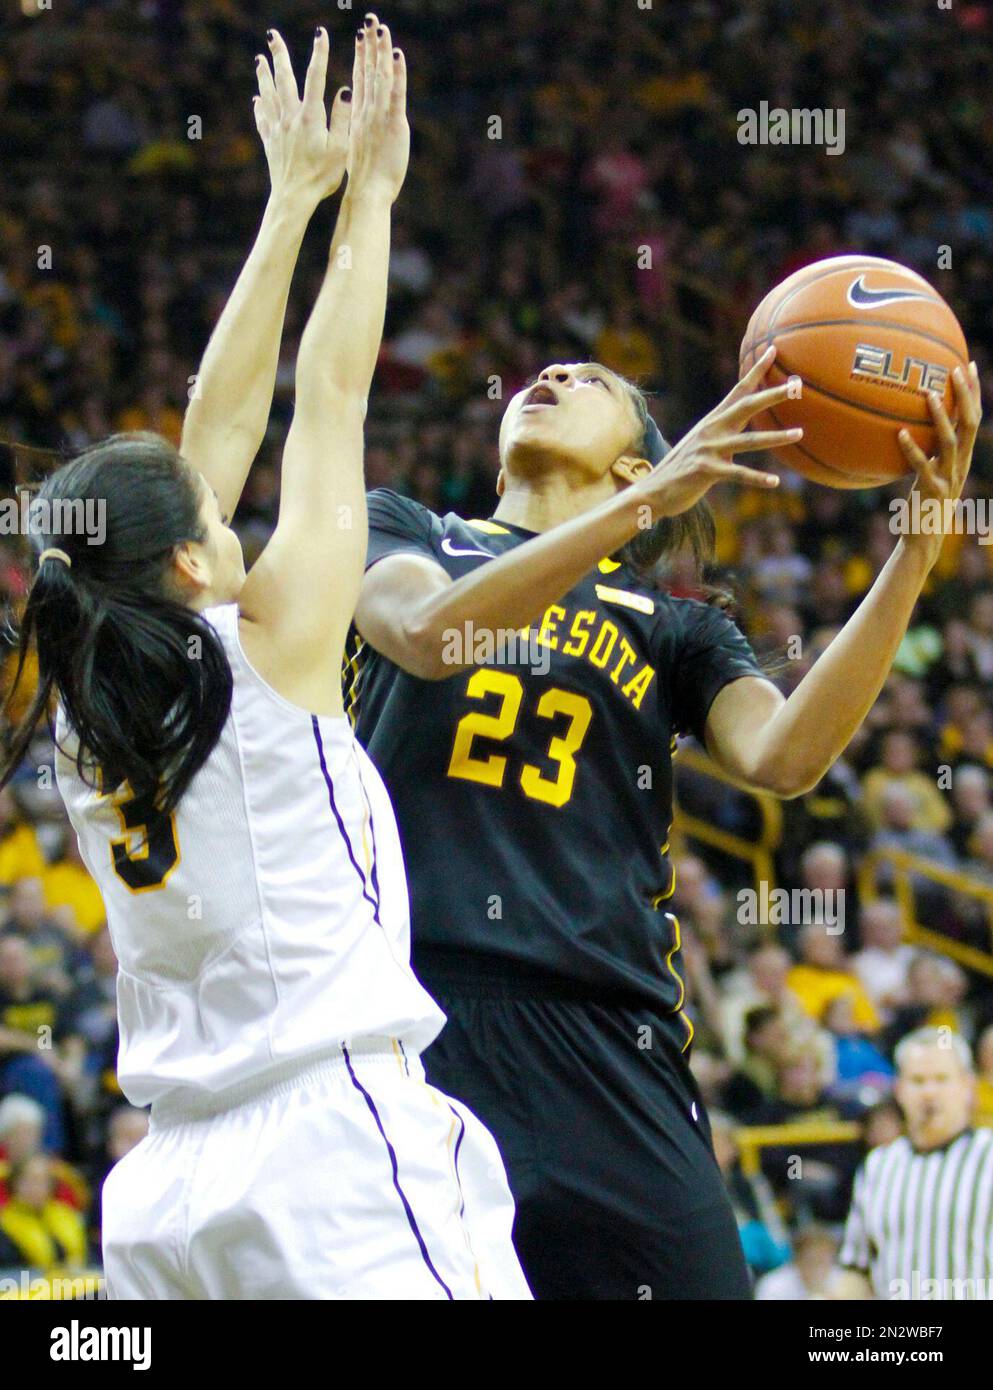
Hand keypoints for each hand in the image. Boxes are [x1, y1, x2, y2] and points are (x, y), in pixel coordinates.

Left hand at [254, 28, 350, 210]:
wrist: (293, 198)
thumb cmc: (321, 177)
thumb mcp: (339, 149)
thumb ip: (342, 119)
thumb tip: (344, 90)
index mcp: (310, 117)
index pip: (315, 77)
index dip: (319, 53)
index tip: (320, 34)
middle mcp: (290, 118)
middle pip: (284, 79)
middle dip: (279, 55)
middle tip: (273, 35)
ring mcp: (277, 129)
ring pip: (268, 95)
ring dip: (264, 75)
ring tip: (259, 58)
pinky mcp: (270, 142)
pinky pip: (262, 119)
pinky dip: (260, 107)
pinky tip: (257, 100)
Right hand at [346, 14, 408, 201]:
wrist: (367, 193)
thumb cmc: (363, 181)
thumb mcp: (356, 151)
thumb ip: (360, 133)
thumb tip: (362, 129)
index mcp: (358, 117)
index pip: (360, 79)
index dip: (360, 57)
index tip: (360, 37)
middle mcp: (367, 111)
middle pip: (368, 71)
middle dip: (369, 45)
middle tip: (370, 21)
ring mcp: (379, 116)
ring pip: (380, 76)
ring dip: (381, 50)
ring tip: (380, 28)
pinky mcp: (393, 124)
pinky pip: (396, 93)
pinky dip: (397, 73)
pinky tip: (397, 54)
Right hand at [631, 346, 801, 521]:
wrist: (654, 490)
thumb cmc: (684, 468)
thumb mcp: (704, 445)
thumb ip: (725, 435)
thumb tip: (746, 432)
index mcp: (714, 420)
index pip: (739, 389)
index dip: (756, 370)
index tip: (773, 349)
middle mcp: (712, 430)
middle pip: (747, 406)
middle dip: (772, 395)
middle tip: (797, 386)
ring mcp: (709, 450)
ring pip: (749, 442)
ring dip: (776, 437)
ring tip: (799, 433)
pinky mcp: (706, 471)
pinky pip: (738, 474)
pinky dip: (757, 478)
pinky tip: (775, 482)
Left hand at [896, 361, 982, 567]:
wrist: (923, 541)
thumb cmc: (921, 505)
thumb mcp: (927, 473)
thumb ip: (925, 451)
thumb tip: (906, 425)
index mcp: (962, 457)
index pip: (974, 418)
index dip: (974, 392)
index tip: (969, 364)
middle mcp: (961, 465)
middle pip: (971, 423)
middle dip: (966, 394)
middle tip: (955, 369)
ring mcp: (948, 478)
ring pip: (950, 442)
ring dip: (941, 416)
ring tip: (927, 394)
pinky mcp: (931, 492)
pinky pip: (922, 466)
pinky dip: (911, 449)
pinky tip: (899, 433)